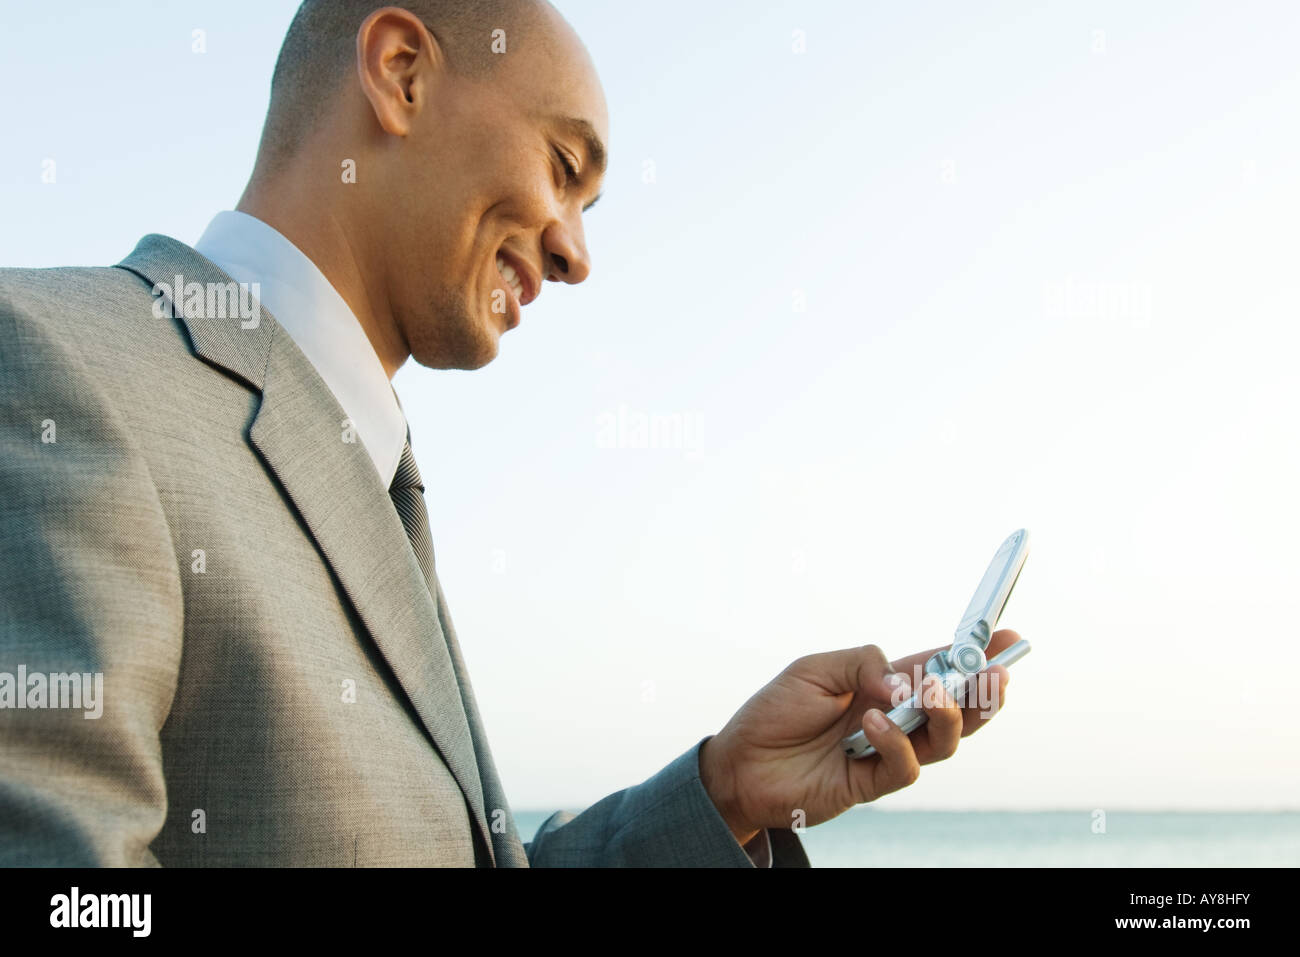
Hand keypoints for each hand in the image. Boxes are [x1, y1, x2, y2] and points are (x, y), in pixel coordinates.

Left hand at [699, 629, 1018, 843]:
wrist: (740, 763)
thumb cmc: (775, 712)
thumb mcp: (815, 669)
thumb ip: (864, 664)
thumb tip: (906, 684)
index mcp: (884, 685)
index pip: (940, 668)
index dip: (974, 654)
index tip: (1009, 637)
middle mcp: (895, 718)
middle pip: (958, 708)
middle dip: (983, 690)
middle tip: (994, 672)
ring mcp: (887, 752)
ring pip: (945, 741)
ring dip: (948, 715)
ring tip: (932, 694)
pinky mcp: (872, 784)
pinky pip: (905, 767)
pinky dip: (897, 741)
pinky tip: (875, 721)